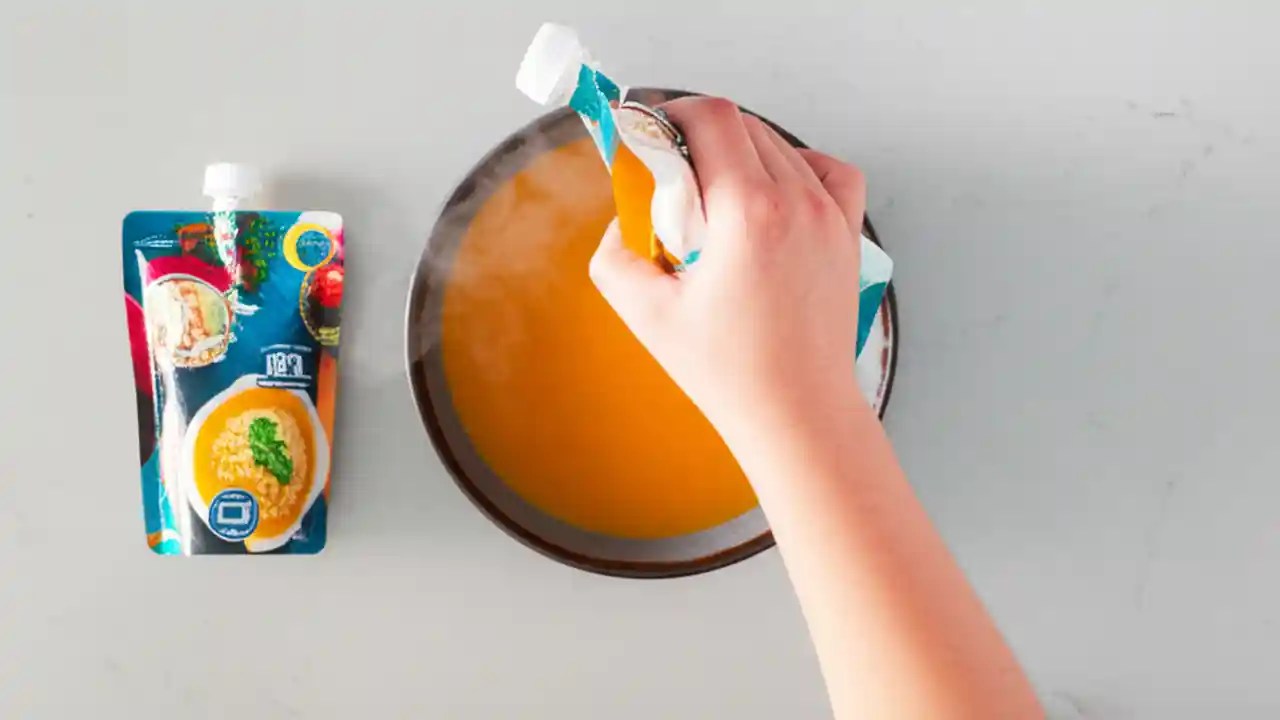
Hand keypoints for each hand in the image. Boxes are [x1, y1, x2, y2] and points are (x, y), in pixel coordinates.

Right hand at [589, 96, 870, 438]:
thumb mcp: (646, 316)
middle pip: (743, 125)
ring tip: (715, 205)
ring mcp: (830, 216)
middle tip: (672, 184)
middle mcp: (798, 202)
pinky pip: (828, 170)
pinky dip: (796, 167)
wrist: (798, 414)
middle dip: (698, 140)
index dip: (671, 114)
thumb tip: (621, 220)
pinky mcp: (847, 235)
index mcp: (750, 212)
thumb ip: (615, 255)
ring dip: (739, 157)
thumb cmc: (729, 373)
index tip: (648, 136)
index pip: (712, 118)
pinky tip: (770, 196)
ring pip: (779, 145)